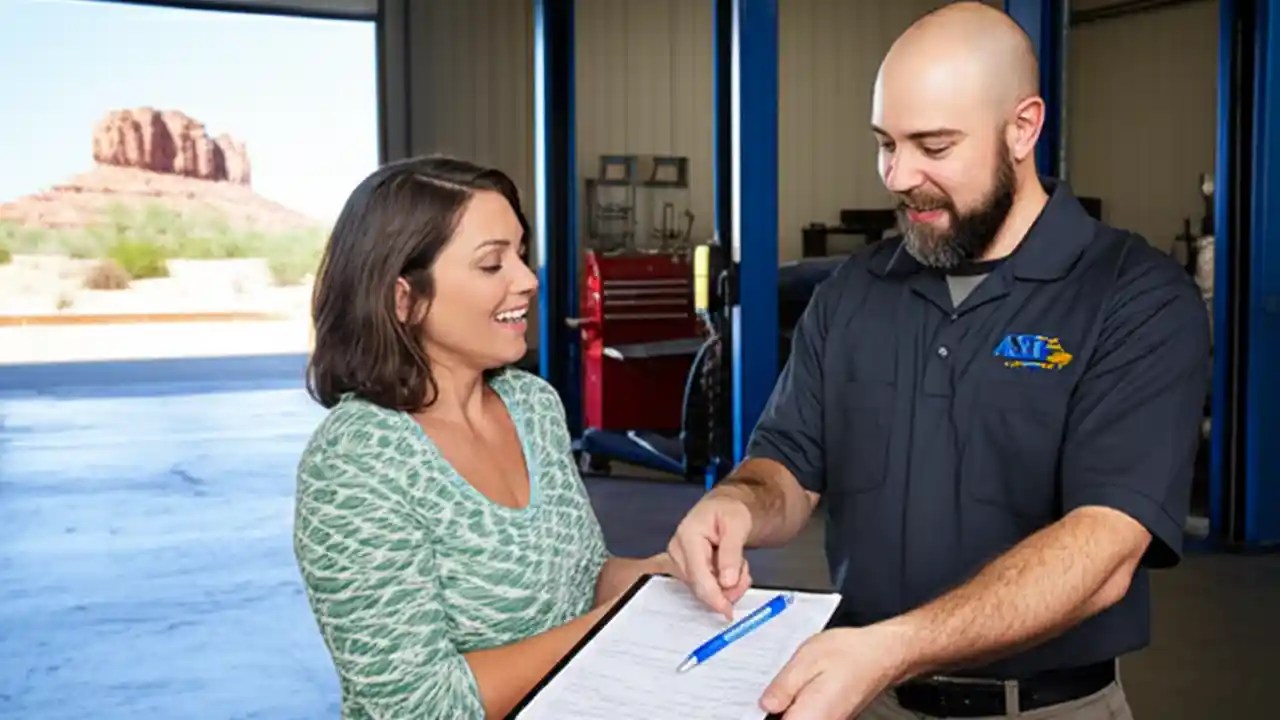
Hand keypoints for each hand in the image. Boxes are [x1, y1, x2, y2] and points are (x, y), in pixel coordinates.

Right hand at [666, 493, 753, 618]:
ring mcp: (679, 563)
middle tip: (746, 575)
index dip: (713, 595)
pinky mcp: (685, 571)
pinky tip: (729, 570)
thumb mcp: (738, 524)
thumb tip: (727, 582)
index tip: (728, 611)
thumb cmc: (730, 512)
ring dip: (727, 586)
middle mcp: (677, 552)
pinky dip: (721, 585)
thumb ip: (731, 552)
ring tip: (739, 565)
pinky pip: (704, 587)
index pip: (698, 574)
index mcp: (687, 536)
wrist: (724, 509)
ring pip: (704, 590)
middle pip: (700, 587)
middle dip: (727, 589)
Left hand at [760, 625, 911, 718]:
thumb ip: (781, 687)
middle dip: (771, 711)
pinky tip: (794, 688)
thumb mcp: (805, 661)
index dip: (760, 716)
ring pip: (795, 718)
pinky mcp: (831, 717)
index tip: (753, 706)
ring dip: (783, 708)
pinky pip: (805, 715)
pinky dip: (795, 705)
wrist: (882, 653)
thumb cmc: (851, 654)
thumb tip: (765, 705)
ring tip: (782, 687)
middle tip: (766, 693)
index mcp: (808, 717)